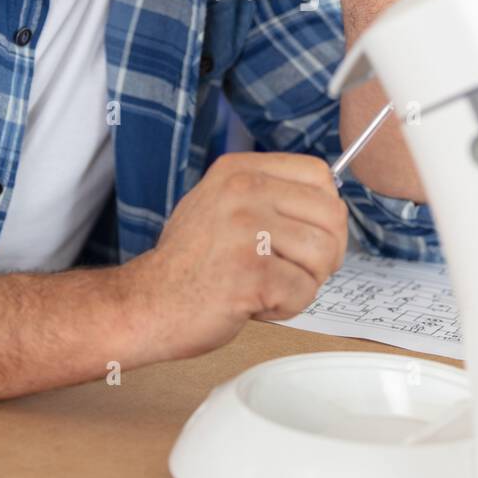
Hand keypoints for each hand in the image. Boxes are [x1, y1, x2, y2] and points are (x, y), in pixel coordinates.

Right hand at [117, 152, 347, 363]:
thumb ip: (270, 195)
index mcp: (239, 169)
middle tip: (294, 271)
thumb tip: (331, 202)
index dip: (325, 211)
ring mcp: (246, 229)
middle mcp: (243, 190)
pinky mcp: (251, 272)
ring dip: (305, 282)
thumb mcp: (222, 205)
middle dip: (325, 253)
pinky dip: (287, 307)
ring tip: (268, 287)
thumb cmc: (190, 263)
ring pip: (324, 255)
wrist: (146, 303)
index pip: (319, 174)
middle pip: (331, 215)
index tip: (307, 235)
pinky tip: (255, 304)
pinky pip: (304, 291)